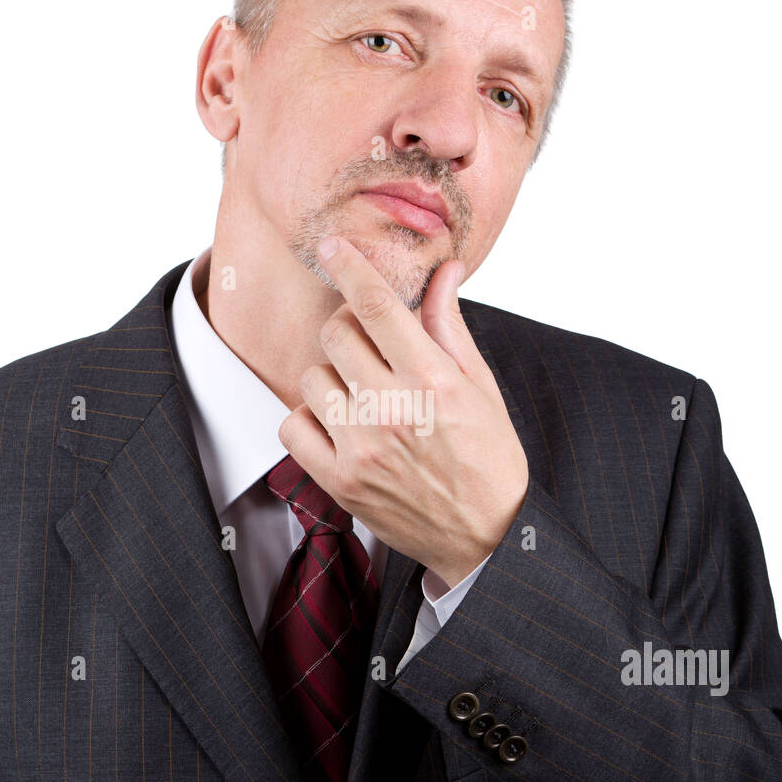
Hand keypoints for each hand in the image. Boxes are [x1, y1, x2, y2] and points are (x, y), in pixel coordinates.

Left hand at [278, 237, 528, 586]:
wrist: (486, 536)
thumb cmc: (488, 457)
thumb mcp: (479, 386)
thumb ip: (449, 326)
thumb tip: (444, 269)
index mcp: (433, 380)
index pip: (379, 306)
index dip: (352, 267)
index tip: (334, 245)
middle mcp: (393, 409)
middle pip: (337, 334)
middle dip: (350, 331)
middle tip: (371, 350)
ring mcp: (361, 447)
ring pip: (312, 377)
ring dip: (331, 377)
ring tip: (361, 397)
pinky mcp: (339, 480)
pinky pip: (293, 425)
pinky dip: (308, 418)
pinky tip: (337, 425)